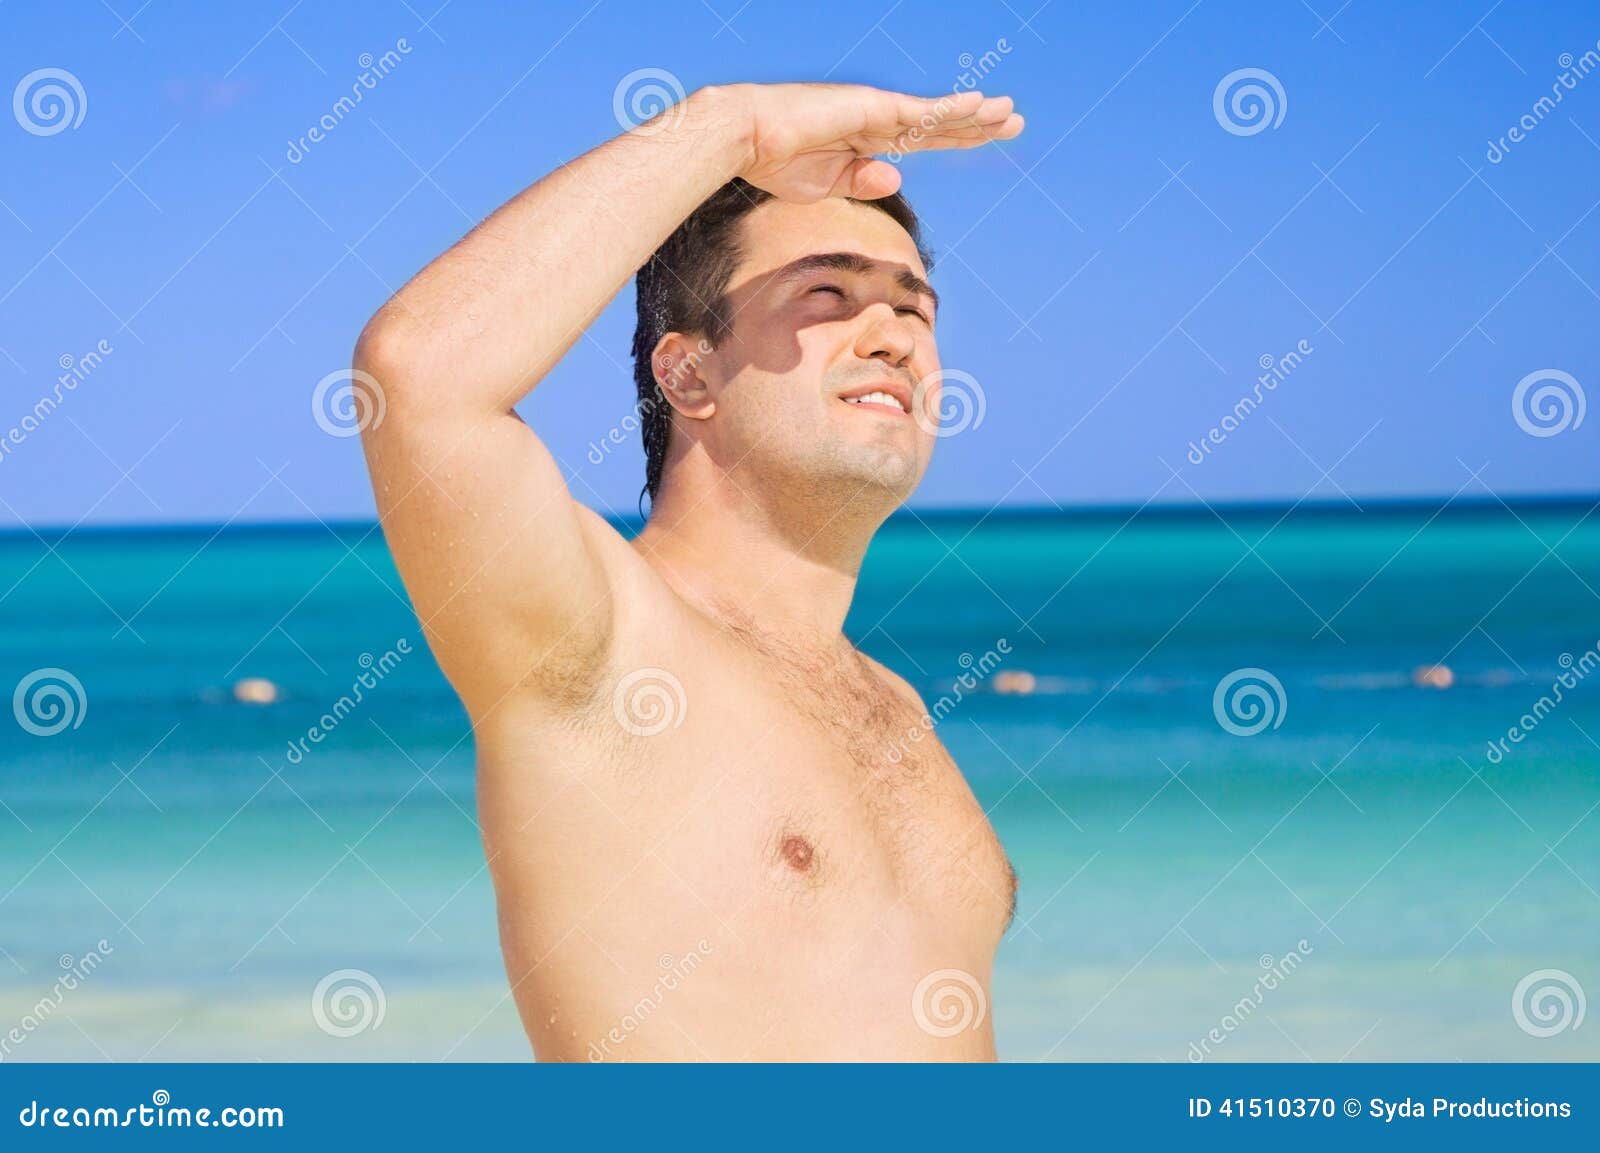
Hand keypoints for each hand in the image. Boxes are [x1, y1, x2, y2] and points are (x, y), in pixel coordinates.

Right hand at [714, 82, 1022, 202]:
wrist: (746, 139)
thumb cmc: (775, 163)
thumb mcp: (825, 185)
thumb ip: (862, 181)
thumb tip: (897, 179)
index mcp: (868, 140)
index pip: (925, 139)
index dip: (958, 138)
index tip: (989, 136)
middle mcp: (877, 120)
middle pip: (939, 124)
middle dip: (978, 124)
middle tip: (1015, 121)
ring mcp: (876, 110)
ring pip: (936, 115)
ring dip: (975, 115)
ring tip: (1009, 113)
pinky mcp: (870, 108)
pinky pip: (919, 112)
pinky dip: (950, 110)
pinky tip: (979, 106)